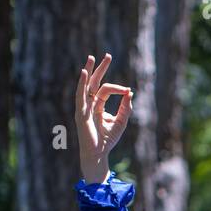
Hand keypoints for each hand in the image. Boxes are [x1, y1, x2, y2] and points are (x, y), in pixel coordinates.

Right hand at [76, 53, 132, 182]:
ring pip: (86, 86)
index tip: (128, 90)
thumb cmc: (108, 140)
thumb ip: (125, 108)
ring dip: (89, 71)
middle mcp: (89, 104)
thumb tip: (130, 92)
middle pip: (94, 82)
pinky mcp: (81, 113)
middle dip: (100, 69)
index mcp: (97, 105)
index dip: (118, 88)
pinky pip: (80, 95)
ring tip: (92, 58)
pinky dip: (81, 84)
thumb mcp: (121, 122)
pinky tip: (84, 73)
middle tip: (108, 55)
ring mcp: (84, 108)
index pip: (106, 90)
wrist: (99, 154)